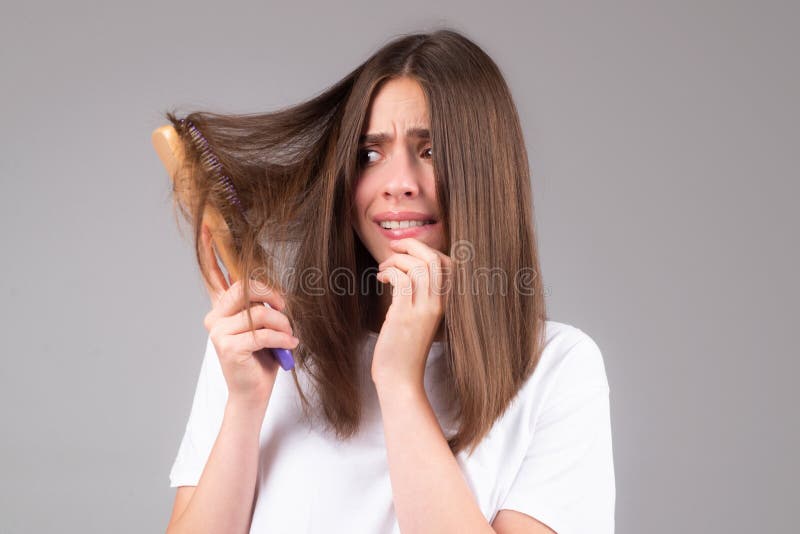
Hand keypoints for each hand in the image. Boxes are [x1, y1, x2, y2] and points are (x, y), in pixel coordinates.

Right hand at [199, 225, 298, 405]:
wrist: (253, 392)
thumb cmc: (262, 357)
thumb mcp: (266, 325)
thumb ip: (263, 304)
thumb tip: (274, 291)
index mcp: (222, 307)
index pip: (213, 274)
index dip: (211, 250)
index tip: (209, 225)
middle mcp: (215, 316)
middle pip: (245, 287)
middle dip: (272, 296)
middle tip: (286, 310)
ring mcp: (218, 331)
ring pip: (258, 311)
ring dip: (282, 323)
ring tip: (289, 336)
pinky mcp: (228, 347)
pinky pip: (263, 332)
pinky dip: (282, 338)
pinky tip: (288, 346)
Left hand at [372, 238, 451, 389]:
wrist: (400, 380)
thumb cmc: (404, 352)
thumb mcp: (419, 321)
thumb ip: (418, 300)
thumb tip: (404, 275)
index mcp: (444, 305)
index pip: (448, 264)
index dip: (427, 250)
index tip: (406, 251)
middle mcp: (438, 305)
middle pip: (434, 259)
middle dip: (412, 244)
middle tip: (393, 247)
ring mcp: (423, 310)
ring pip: (418, 266)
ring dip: (396, 260)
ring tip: (383, 269)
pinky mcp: (405, 316)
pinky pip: (402, 280)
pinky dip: (389, 272)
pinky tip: (381, 279)